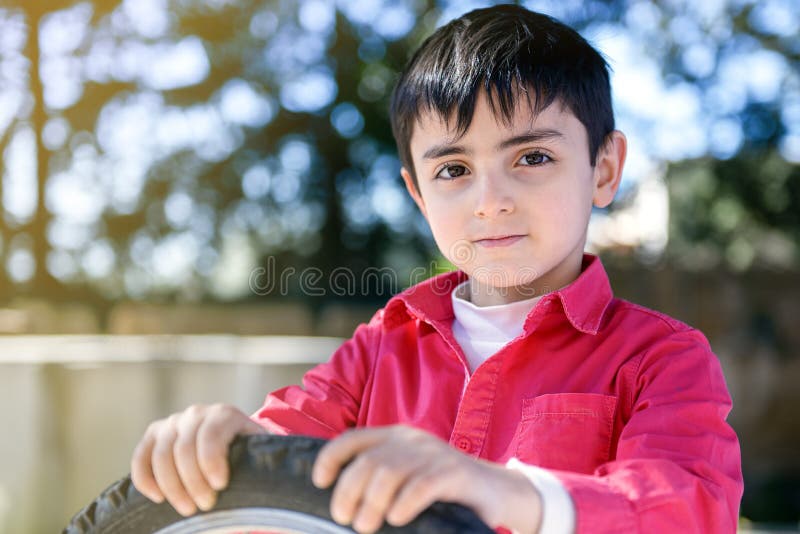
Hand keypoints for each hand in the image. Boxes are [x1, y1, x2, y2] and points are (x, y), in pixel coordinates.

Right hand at [130, 403, 266, 516]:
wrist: (229, 440)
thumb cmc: (247, 452)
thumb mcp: (258, 451)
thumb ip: (262, 459)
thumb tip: (274, 482)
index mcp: (225, 415)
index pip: (212, 434)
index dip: (212, 461)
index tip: (220, 485)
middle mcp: (196, 414)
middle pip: (184, 448)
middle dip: (193, 481)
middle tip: (205, 505)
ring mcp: (172, 422)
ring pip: (161, 454)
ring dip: (172, 486)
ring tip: (187, 509)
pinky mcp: (154, 434)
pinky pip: (141, 455)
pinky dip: (145, 478)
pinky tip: (157, 498)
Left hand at [311, 425, 542, 533]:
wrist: (497, 492)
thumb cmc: (444, 489)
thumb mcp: (409, 475)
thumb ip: (380, 476)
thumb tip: (341, 501)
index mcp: (397, 437)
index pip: (354, 438)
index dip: (331, 457)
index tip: (318, 481)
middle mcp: (413, 441)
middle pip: (368, 460)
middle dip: (349, 490)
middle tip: (343, 518)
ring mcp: (434, 455)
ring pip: (390, 473)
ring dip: (372, 502)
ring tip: (364, 526)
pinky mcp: (455, 474)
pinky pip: (421, 486)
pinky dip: (404, 504)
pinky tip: (397, 519)